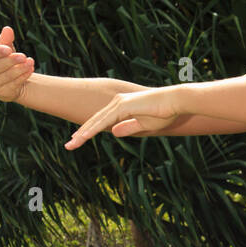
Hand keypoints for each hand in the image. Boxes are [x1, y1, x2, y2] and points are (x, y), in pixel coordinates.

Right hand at [0, 25, 34, 102]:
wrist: (9, 80)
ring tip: (30, 62)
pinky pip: (14, 84)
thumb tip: (7, 29)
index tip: (8, 49)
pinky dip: (23, 76)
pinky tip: (30, 69)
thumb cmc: (4, 59)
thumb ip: (6, 39)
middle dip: (11, 61)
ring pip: (7, 76)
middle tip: (23, 56)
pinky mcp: (2, 93)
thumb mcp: (5, 48)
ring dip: (20, 69)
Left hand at [64, 86, 182, 149]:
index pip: (101, 122)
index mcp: (123, 107)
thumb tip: (112, 133)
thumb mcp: (144, 126)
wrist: (176, 102)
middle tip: (69, 145)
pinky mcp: (124, 106)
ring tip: (72, 144)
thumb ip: (128, 128)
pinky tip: (84, 137)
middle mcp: (118, 103)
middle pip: (95, 120)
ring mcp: (119, 103)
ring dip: (83, 133)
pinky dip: (93, 130)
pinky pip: (104, 121)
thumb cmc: (165, 113)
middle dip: (81, 133)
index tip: (78, 141)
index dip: (89, 131)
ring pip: (96, 121)